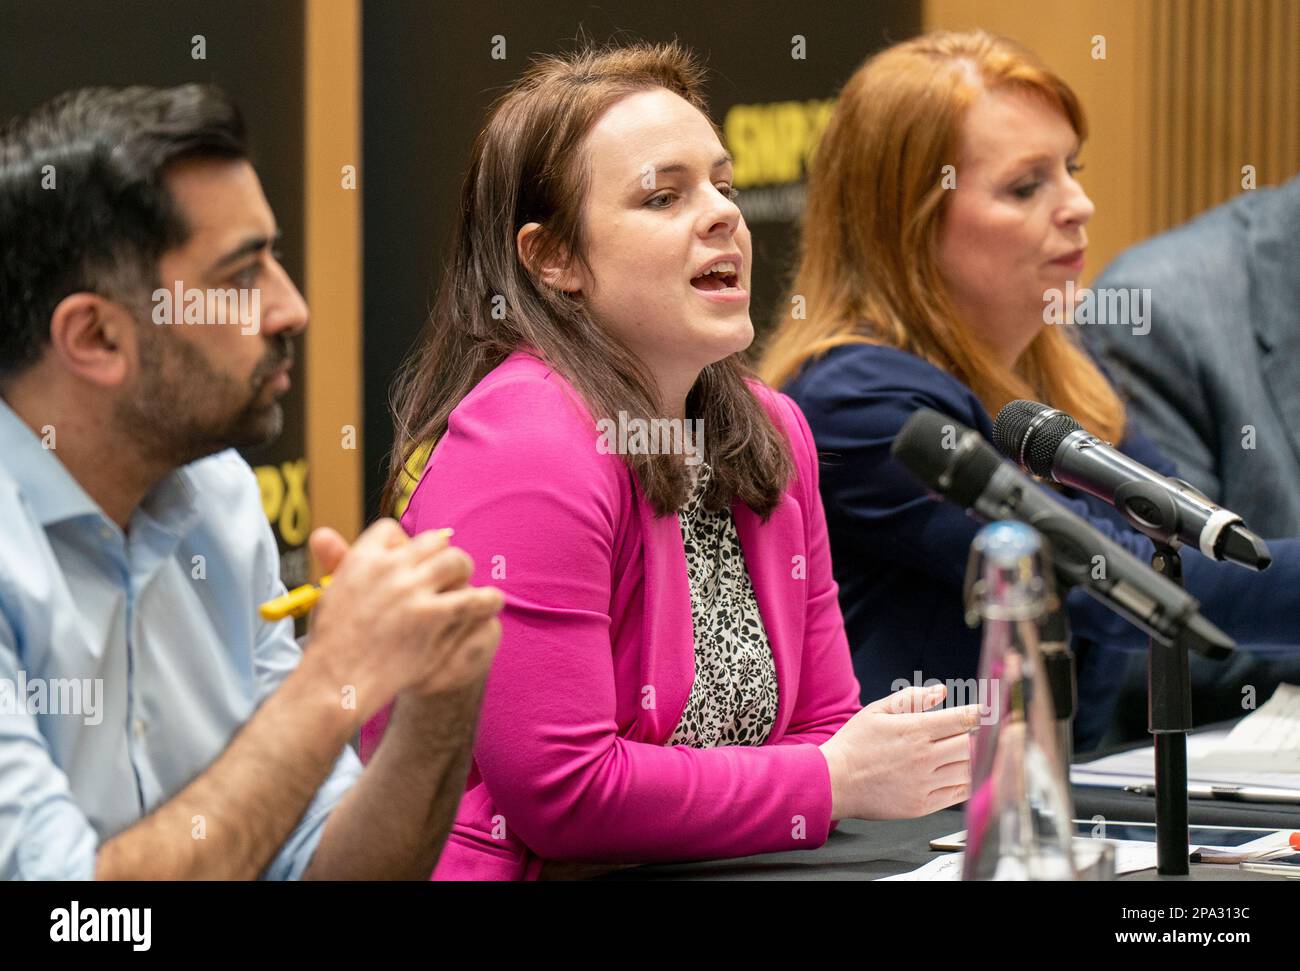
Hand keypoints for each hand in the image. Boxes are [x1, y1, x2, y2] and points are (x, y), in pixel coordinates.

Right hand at [302, 521, 503, 716]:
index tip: (410, 557)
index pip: (391, 530)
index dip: (403, 543)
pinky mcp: (431, 616)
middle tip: (447, 571)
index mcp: (361, 558)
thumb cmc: (331, 642)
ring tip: (467, 584)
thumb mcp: (328, 593)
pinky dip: (487, 599)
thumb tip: (322, 533)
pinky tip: (492, 603)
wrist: (337, 681)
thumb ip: (336, 561)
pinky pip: (472, 598)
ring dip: (464, 572)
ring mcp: (412, 591)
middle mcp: (389, 568)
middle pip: (432, 541)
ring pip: (456, 561)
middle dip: (440, 554)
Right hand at [819, 685, 977, 820]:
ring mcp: (925, 783)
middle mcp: (924, 757)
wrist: (834, 783)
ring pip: (969, 770)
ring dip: (980, 760)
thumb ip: (911, 698)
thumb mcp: (877, 711)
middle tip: (995, 732)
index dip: (980, 714)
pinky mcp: (923, 805)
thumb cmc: (854, 745)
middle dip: (986, 737)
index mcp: (914, 730)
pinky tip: (968, 773)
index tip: (990, 712)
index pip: (961, 720)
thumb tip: (941, 692)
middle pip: (972, 745)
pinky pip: (959, 794)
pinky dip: (970, 783)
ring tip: (984, 752)